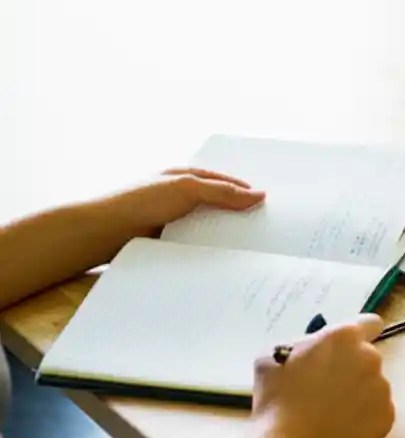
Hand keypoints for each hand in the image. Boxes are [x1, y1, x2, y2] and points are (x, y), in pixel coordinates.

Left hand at [100, 168, 264, 235]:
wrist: (104, 232)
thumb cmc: (141, 201)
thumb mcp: (187, 189)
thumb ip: (223, 192)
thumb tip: (259, 195)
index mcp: (184, 178)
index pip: (223, 181)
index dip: (244, 190)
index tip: (267, 204)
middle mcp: (180, 197)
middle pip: (217, 205)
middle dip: (237, 214)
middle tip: (263, 228)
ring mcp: (173, 220)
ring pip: (207, 227)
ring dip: (222, 235)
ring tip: (246, 248)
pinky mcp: (168, 241)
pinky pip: (195, 244)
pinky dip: (207, 250)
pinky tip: (220, 259)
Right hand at [251, 315, 394, 437]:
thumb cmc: (275, 400)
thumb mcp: (273, 356)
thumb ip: (303, 344)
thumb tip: (315, 346)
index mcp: (344, 336)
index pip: (369, 323)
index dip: (359, 333)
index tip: (349, 347)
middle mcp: (370, 357)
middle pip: (367, 357)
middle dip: (351, 366)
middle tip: (326, 387)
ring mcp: (382, 388)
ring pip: (373, 384)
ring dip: (357, 392)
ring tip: (330, 412)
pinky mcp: (387, 416)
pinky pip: (377, 410)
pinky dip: (363, 417)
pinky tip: (340, 427)